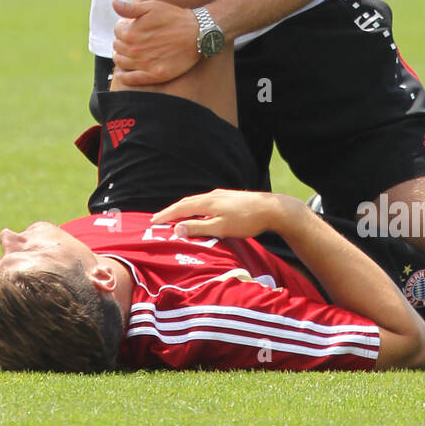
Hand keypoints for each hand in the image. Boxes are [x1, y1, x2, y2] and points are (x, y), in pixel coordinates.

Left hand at [111, 0, 199, 84]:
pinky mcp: (154, 75)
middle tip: (132, 39)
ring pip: (121, 62)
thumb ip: (130, 8)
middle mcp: (135, 49)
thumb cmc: (174, 18)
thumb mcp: (152, 7)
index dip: (123, 27)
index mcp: (131, 32)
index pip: (117, 31)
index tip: (131, 27)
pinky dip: (123, 76)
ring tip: (129, 52)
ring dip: (121, 57)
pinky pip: (130, 79)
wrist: (197, 33)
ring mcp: (144, 64)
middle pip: (117, 47)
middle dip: (122, 41)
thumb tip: (114, 4)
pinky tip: (123, 73)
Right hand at [151, 189, 301, 239]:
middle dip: (171, 211)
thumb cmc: (246, 221)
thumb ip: (199, 228)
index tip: (153, 221)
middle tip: (159, 219)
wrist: (271, 209)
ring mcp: (221, 195)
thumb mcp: (221, 228)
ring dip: (183, 209)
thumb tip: (177, 230)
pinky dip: (195, 207)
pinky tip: (199, 213)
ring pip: (196, 201)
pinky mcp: (228, 197)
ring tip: (175, 216)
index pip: (180, 208)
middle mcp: (212, 195)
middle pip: (186, 202)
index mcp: (207, 202)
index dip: (166, 215)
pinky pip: (205, 202)